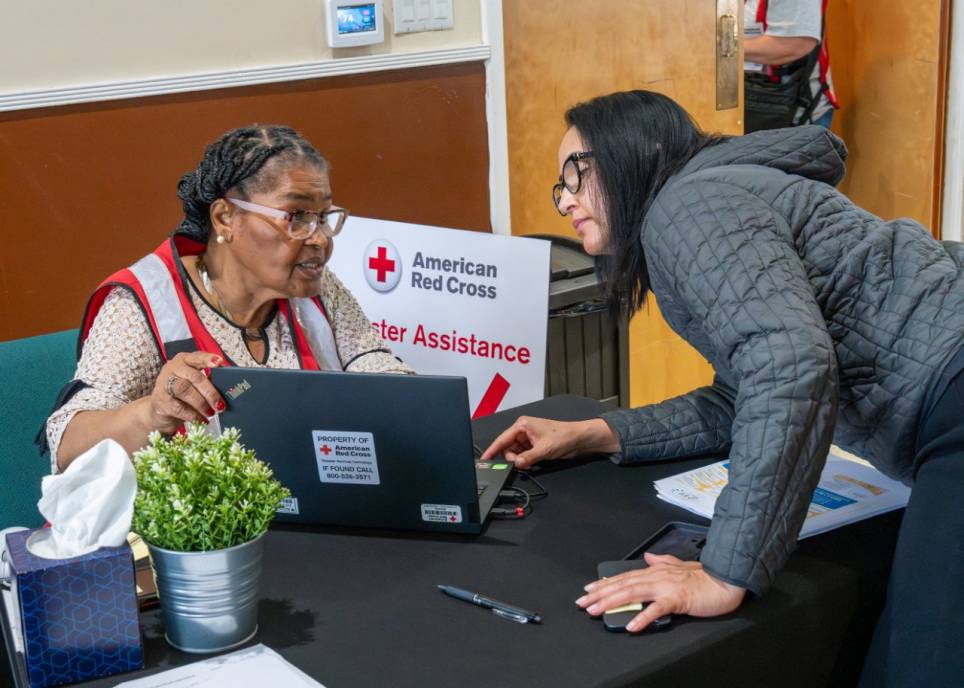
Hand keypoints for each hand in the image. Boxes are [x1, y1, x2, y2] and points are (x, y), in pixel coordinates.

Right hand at [148, 352, 224, 433]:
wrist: (160, 409)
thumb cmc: (184, 394)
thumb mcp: (195, 383)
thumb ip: (209, 381)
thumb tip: (228, 388)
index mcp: (185, 360)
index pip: (197, 356)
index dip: (208, 359)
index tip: (219, 362)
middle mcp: (173, 368)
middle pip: (194, 376)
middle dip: (210, 392)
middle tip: (220, 405)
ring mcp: (164, 383)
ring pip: (184, 389)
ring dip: (201, 403)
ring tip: (211, 413)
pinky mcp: (160, 400)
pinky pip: (178, 407)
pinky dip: (192, 414)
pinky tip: (201, 419)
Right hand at [479, 416, 618, 468]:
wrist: (579, 439)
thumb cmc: (564, 436)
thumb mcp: (544, 449)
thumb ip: (528, 458)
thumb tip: (516, 464)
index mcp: (522, 425)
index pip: (502, 439)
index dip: (492, 450)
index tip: (485, 459)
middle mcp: (523, 430)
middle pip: (507, 448)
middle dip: (512, 458)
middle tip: (521, 465)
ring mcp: (528, 438)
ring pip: (515, 453)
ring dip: (520, 461)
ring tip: (529, 464)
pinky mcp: (534, 445)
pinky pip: (523, 455)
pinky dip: (525, 461)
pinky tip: (531, 463)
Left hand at [575, 553, 745, 631]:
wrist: (726, 581)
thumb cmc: (705, 577)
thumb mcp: (680, 566)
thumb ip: (663, 561)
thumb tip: (648, 557)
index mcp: (656, 571)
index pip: (624, 577)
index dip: (605, 583)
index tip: (588, 590)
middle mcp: (656, 576)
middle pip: (623, 585)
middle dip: (600, 594)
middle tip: (582, 603)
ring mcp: (666, 587)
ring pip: (633, 593)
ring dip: (612, 603)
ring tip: (596, 611)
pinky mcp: (677, 599)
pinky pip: (657, 609)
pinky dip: (643, 617)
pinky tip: (631, 625)